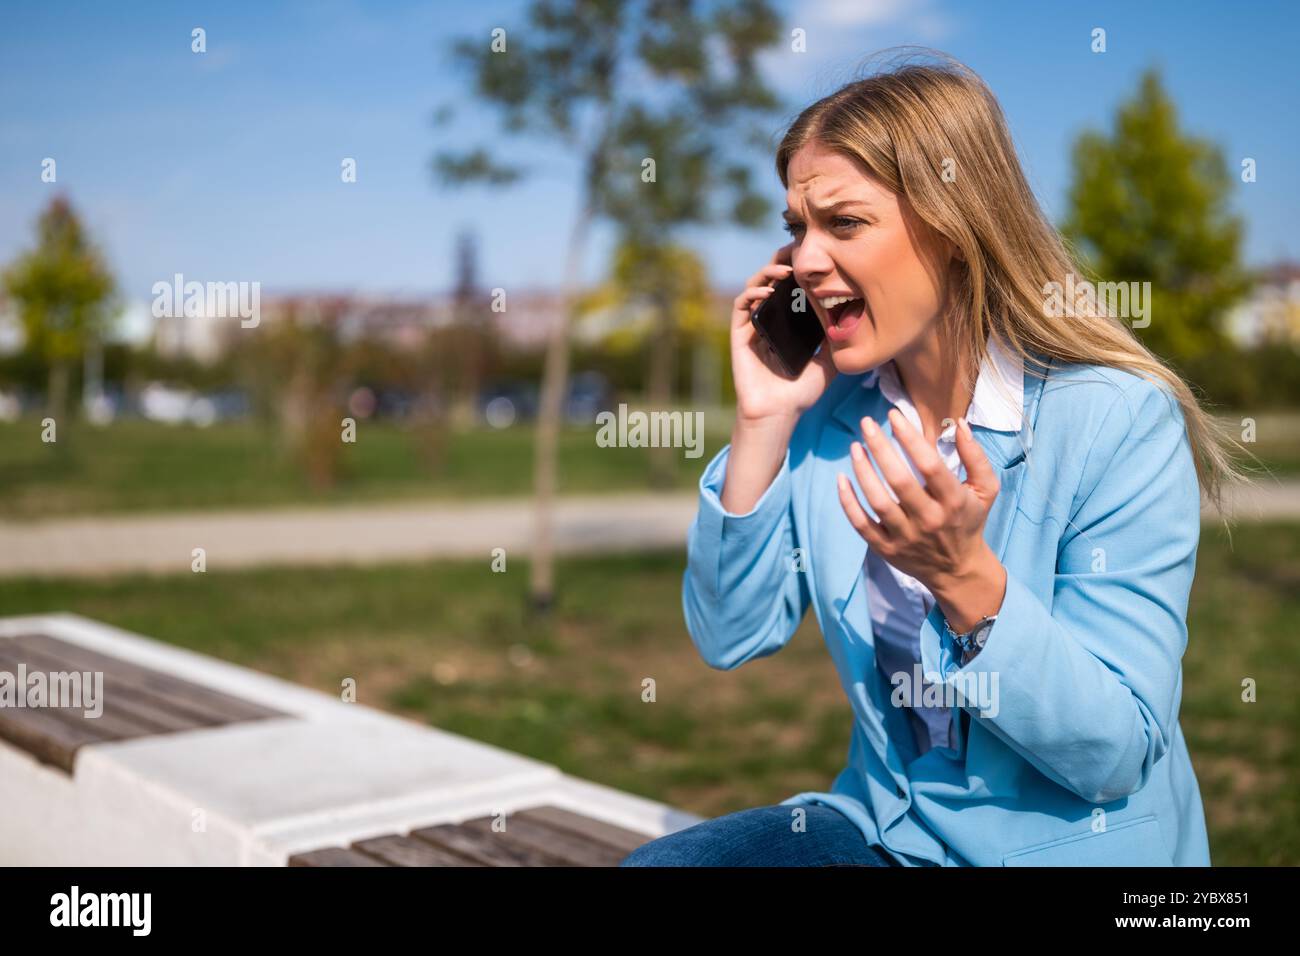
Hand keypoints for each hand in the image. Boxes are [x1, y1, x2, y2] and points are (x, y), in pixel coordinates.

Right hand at [730, 243, 835, 426]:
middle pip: (773, 280)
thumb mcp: (829, 361)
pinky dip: (752, 293)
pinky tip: (766, 291)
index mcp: (789, 323)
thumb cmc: (802, 392)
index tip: (814, 256)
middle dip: (783, 261)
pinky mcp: (740, 335)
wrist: (779, 413)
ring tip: (783, 268)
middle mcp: (770, 320)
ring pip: (755, 287)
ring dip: (767, 272)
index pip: (793, 287)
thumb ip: (838, 340)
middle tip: (797, 249)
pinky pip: (742, 306)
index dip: (800, 269)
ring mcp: (754, 326)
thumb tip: (856, 317)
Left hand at [836, 407, 1006, 632]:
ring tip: (855, 447)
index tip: (894, 416)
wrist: (958, 570)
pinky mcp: (886, 549)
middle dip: (880, 448)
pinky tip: (841, 479)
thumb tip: (959, 423)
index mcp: (954, 501)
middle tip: (866, 423)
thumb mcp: (985, 490)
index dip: (910, 438)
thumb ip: (976, 457)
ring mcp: (905, 536)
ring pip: (877, 502)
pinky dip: (848, 503)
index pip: (930, 465)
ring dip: (863, 471)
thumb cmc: (969, 520)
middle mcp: (929, 519)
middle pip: (899, 480)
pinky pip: (861, 525)